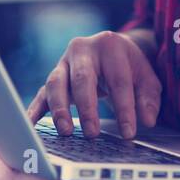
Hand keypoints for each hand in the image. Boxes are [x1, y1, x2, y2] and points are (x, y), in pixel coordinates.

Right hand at [26, 30, 160, 138]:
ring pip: (56, 83)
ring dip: (60, 109)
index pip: (118, 80)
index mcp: (110, 46)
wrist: (111, 49)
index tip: (128, 133)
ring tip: (66, 131)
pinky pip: (42, 93)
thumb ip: (149, 98)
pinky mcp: (53, 76)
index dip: (124, 108)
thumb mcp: (146, 78)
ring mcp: (64, 62)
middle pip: (83, 78)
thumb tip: (147, 120)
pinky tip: (31, 125)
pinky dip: (35, 109)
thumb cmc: (130, 67)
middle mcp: (83, 49)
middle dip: (88, 107)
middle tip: (93, 133)